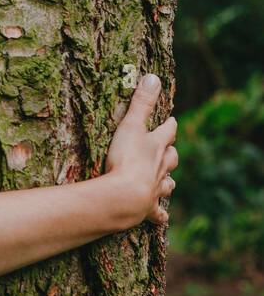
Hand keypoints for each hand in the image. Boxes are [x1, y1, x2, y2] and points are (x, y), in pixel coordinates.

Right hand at [103, 73, 178, 227]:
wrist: (124, 196)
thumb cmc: (125, 159)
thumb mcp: (130, 126)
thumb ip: (141, 102)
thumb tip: (153, 77)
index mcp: (156, 146)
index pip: (167, 131)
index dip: (169, 125)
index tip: (171, 120)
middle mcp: (160, 167)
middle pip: (171, 158)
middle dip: (171, 153)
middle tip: (169, 150)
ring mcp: (155, 189)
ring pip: (168, 184)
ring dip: (168, 181)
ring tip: (168, 181)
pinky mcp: (147, 209)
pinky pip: (158, 214)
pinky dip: (160, 215)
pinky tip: (162, 218)